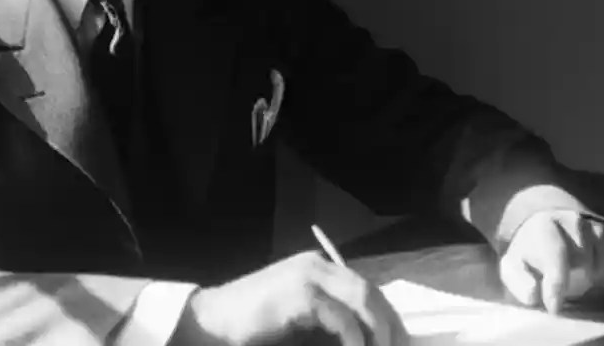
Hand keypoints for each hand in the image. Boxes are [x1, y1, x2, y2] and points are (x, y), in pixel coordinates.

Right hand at [171, 251, 408, 345]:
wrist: (211, 323)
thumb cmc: (252, 328)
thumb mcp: (299, 321)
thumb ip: (329, 321)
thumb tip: (368, 340)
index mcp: (318, 267)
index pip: (369, 289)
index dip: (390, 320)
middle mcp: (317, 264)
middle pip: (373, 293)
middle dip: (391, 329)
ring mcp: (309, 275)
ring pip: (364, 301)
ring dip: (379, 335)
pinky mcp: (301, 293)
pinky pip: (342, 318)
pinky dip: (354, 341)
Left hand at [499, 210, 603, 312]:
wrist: (548, 227)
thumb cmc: (531, 252)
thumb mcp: (514, 265)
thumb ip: (518, 279)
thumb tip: (534, 294)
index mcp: (545, 225)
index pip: (557, 254)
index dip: (556, 285)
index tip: (554, 307)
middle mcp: (575, 221)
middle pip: (584, 261)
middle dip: (575, 280)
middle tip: (566, 286)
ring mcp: (598, 228)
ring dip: (593, 280)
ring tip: (580, 279)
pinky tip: (596, 277)